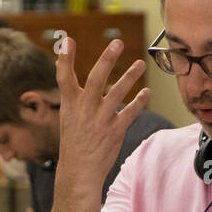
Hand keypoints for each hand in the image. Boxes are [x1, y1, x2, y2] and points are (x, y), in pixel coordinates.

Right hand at [54, 37, 150, 198]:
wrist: (79, 171)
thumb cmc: (74, 140)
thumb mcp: (67, 115)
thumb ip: (72, 92)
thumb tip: (64, 66)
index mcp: (70, 104)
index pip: (64, 78)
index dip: (65, 59)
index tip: (68, 41)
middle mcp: (84, 110)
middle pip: (96, 79)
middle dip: (107, 60)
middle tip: (118, 43)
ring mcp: (100, 120)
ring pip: (117, 93)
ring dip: (130, 76)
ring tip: (140, 63)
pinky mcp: (115, 131)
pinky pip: (130, 113)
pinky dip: (140, 101)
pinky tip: (146, 92)